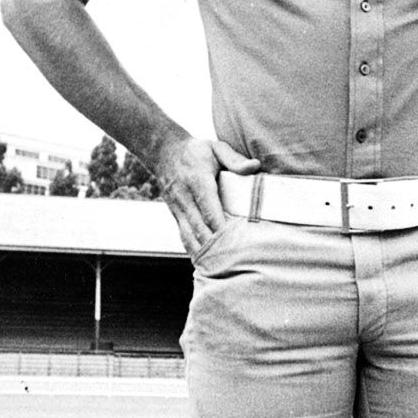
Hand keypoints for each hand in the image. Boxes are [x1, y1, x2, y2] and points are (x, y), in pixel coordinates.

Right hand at [154, 135, 259, 255]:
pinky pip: (184, 236)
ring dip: (203, 253)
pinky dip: (194, 250)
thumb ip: (235, 159)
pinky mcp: (176, 215)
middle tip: (234, 261)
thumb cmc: (196, 151)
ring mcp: (178, 208)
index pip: (209, 208)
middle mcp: (185, 197)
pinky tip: (206, 263)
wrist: (162, 151)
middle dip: (215, 246)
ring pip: (189, 236)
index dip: (220, 227)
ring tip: (221, 269)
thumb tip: (255, 167)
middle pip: (199, 227)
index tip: (235, 241)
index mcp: (197, 181)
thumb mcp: (216, 148)